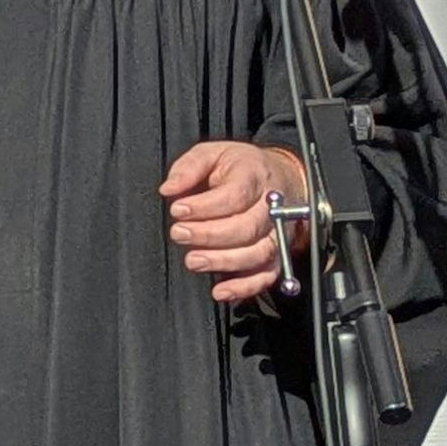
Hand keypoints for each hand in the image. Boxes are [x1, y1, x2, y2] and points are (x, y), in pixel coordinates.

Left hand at [161, 138, 309, 303]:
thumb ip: (189, 168)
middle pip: (247, 228)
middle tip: (179, 234)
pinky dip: (246, 287)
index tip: (177, 209)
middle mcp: (272, 208)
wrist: (276, 177)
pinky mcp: (275, 254)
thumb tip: (170, 188)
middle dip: (209, 235)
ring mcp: (276, 233)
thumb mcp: (212, 153)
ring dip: (224, 262)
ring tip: (193, 261)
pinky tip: (222, 292)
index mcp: (255, 177)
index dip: (205, 206)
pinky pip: (267, 275)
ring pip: (258, 254)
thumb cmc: (238, 168)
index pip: (235, 195)